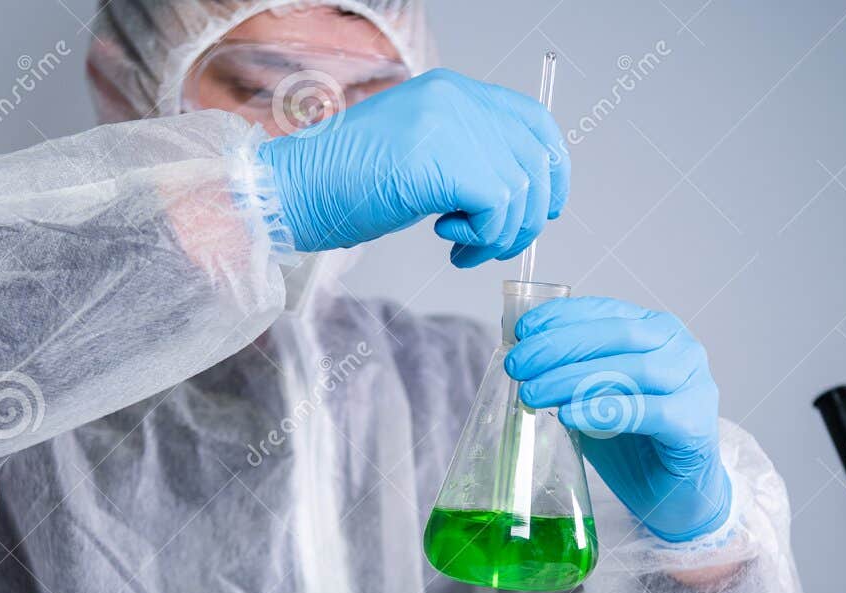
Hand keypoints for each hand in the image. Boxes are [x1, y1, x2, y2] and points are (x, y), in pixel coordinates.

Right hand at [256, 69, 568, 266]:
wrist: (292, 191)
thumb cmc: (342, 184)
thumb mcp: (415, 155)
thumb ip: (463, 157)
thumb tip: (516, 193)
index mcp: (452, 92)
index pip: (534, 122)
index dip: (552, 170)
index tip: (543, 208)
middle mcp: (456, 99)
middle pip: (537, 160)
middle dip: (526, 216)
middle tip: (491, 243)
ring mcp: (450, 126)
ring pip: (521, 190)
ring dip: (499, 234)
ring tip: (461, 246)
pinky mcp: (442, 162)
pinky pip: (498, 208)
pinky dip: (483, 237)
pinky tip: (447, 241)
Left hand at [505, 298, 729, 542]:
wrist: (674, 493)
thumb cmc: (633, 443)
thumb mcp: (593, 397)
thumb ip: (569, 372)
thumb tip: (521, 351)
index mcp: (656, 330)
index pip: (606, 311)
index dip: (561, 317)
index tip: (522, 332)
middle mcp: (680, 348)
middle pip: (616, 335)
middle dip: (559, 346)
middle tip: (518, 365)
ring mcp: (693, 383)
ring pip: (630, 371)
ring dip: (573, 379)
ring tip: (533, 393)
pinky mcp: (694, 423)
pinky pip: (646, 412)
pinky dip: (603, 411)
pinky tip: (569, 416)